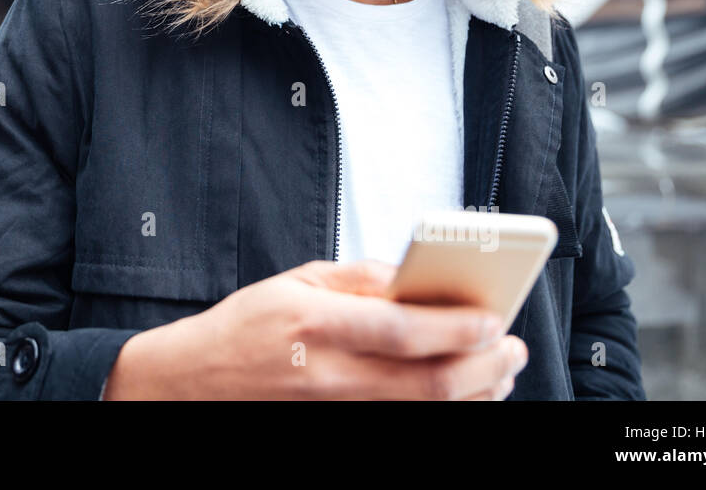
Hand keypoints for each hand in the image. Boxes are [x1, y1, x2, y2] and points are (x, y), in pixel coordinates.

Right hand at [102, 259, 527, 399]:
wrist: (192, 383)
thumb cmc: (244, 326)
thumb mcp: (294, 281)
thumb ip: (358, 278)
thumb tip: (417, 279)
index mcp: (312, 324)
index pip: (400, 330)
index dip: (455, 327)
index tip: (494, 317)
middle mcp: (326, 376)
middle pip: (424, 382)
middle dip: (482, 366)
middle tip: (513, 347)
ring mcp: (333, 412)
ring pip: (421, 412)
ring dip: (473, 393)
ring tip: (499, 371)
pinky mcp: (335, 428)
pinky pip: (402, 422)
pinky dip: (441, 410)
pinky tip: (462, 394)